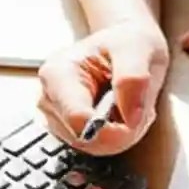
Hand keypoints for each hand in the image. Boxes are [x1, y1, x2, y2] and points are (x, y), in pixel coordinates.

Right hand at [37, 20, 168, 155]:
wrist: (124, 43)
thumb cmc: (127, 42)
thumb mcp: (138, 48)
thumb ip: (134, 79)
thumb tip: (130, 118)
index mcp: (58, 73)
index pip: (79, 121)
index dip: (113, 129)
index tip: (137, 117)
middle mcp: (49, 98)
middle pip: (86, 139)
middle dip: (121, 129)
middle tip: (137, 102)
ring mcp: (55, 116)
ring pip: (93, 146)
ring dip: (121, 132)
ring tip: (129, 104)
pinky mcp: (67, 129)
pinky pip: (97, 146)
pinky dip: (117, 135)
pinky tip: (121, 113)